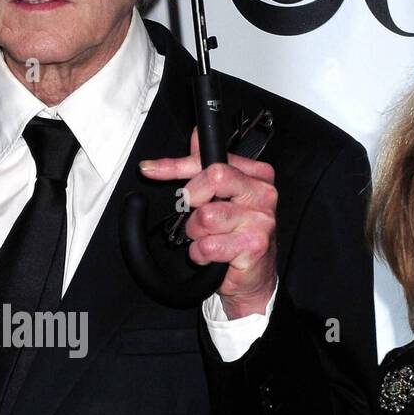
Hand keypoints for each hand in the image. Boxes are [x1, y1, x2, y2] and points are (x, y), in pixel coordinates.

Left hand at [139, 126, 277, 316]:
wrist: (254, 278)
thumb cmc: (236, 237)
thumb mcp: (222, 197)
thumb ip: (205, 167)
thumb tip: (195, 136)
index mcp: (256, 176)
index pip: (212, 161)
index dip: (176, 166)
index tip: (150, 170)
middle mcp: (263, 194)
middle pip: (213, 178)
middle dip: (192, 199)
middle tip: (194, 216)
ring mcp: (261, 220)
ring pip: (206, 216)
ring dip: (197, 233)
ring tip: (209, 239)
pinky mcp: (254, 246)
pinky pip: (208, 245)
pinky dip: (201, 254)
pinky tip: (213, 255)